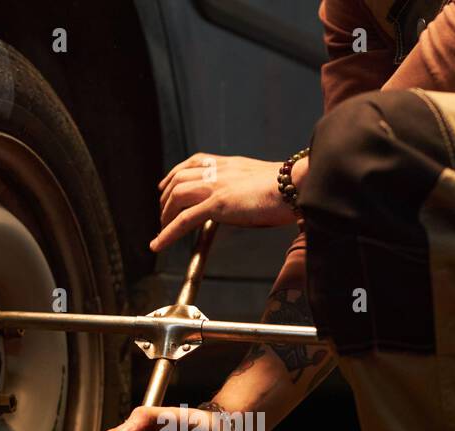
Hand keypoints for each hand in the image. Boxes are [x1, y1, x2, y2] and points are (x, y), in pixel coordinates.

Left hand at [152, 153, 297, 251]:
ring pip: (177, 196)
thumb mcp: (264, 182)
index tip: (167, 184)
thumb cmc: (290, 188)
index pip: (195, 162)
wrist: (297, 185)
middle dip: (166, 198)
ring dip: (165, 215)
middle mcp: (219, 170)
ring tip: (161, 231)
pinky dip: (167, 233)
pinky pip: (184, 220)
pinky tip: (158, 245)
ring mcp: (216, 185)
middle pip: (179, 179)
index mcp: (230, 164)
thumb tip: (249, 201)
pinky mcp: (218, 204)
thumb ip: (250, 188)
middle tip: (163, 215)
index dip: (176, 173)